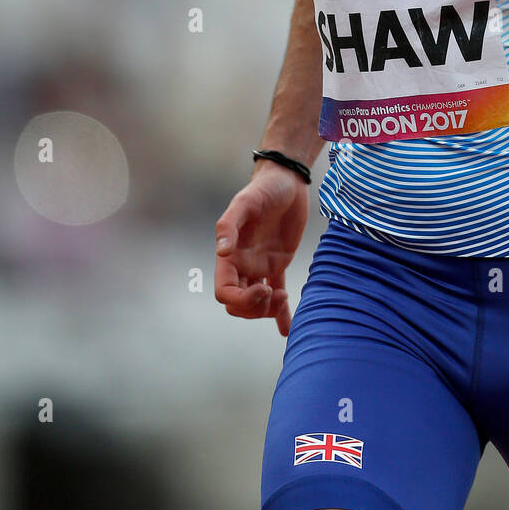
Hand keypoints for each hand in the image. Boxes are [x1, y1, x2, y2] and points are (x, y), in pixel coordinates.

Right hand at [214, 163, 309, 336]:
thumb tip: (221, 252)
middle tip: (275, 295)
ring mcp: (260, 265)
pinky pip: (277, 290)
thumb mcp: (245, 203)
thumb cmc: (264, 190)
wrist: (287, 181)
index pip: (225, 292)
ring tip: (285, 298)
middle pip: (238, 304)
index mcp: (231, 255)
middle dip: (254, 309)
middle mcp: (243, 264)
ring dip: (267, 310)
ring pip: (256, 302)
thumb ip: (229, 226)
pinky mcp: (278, 263)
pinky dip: (281, 312)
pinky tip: (287, 329)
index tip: (263, 289)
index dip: (240, 300)